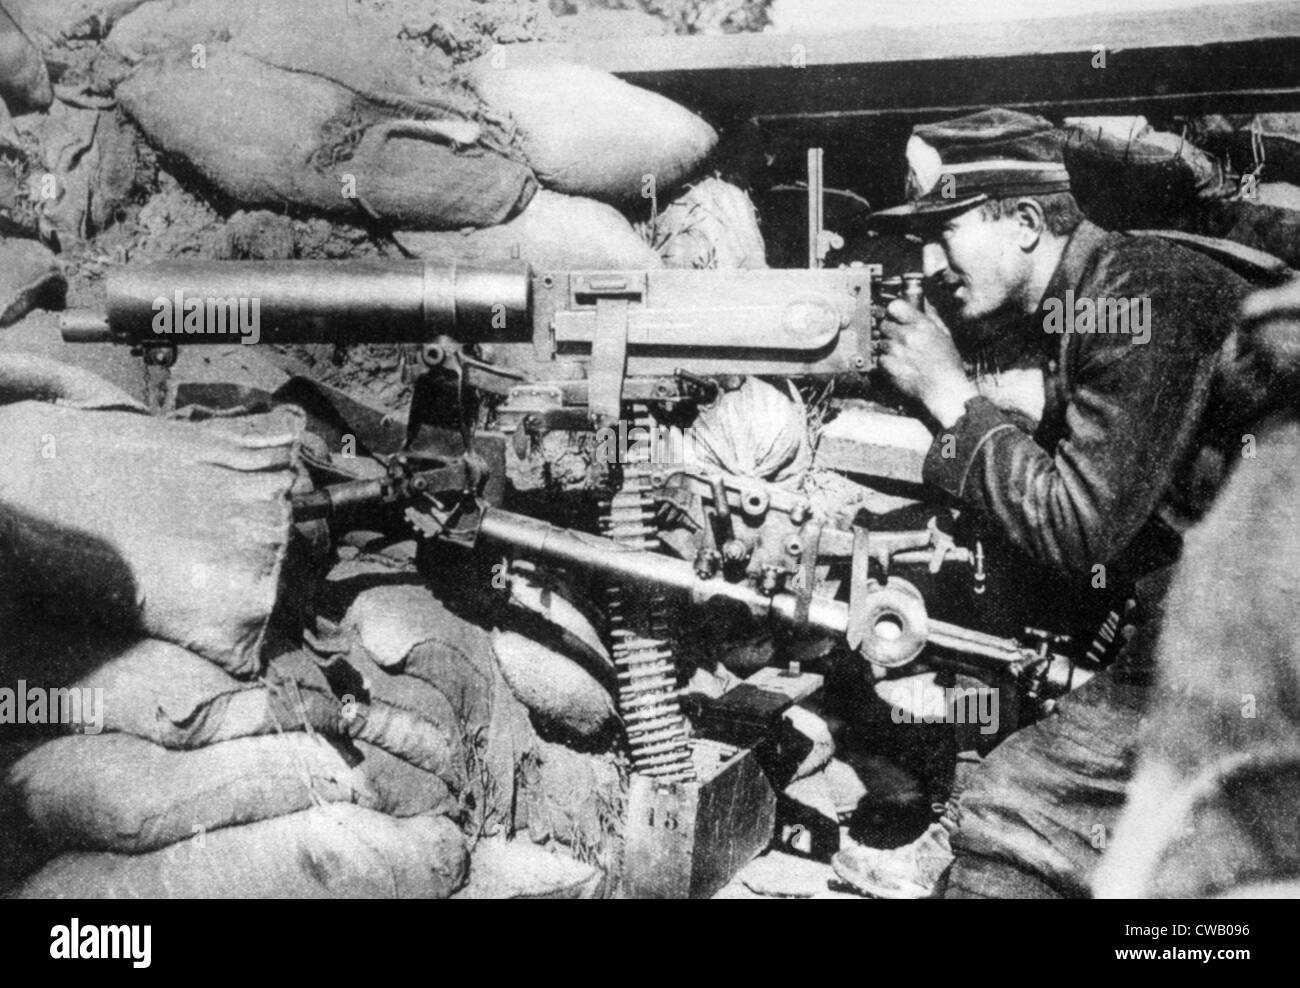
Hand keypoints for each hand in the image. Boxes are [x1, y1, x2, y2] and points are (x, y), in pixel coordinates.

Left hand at [877, 299, 978, 427]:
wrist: (944, 389)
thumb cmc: (947, 363)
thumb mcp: (944, 334)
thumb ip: (930, 315)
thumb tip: (921, 299)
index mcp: (922, 325)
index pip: (894, 306)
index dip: (893, 312)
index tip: (895, 317)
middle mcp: (907, 336)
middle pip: (883, 324)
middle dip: (889, 331)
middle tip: (899, 339)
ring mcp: (897, 352)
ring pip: (881, 342)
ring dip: (888, 347)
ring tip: (903, 355)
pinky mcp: (889, 367)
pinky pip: (880, 358)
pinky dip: (886, 362)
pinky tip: (899, 366)